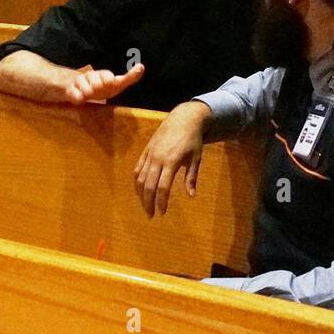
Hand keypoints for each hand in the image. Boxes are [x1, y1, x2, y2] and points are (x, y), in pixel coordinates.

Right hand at [64, 62, 145, 105]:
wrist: (82, 91)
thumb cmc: (104, 88)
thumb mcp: (118, 84)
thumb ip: (130, 77)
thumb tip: (141, 66)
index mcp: (103, 74)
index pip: (107, 76)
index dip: (108, 80)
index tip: (110, 82)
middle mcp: (91, 76)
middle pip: (96, 84)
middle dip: (98, 88)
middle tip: (98, 90)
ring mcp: (80, 82)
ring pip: (86, 90)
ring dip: (89, 94)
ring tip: (89, 94)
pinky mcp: (71, 90)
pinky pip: (76, 96)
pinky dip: (79, 98)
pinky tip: (81, 99)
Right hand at [134, 100, 209, 218]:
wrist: (183, 119)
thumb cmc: (192, 140)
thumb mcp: (196, 158)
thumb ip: (191, 177)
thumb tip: (191, 196)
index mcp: (171, 161)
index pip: (163, 187)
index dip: (161, 202)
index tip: (162, 213)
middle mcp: (157, 159)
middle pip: (148, 185)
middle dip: (148, 202)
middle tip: (150, 215)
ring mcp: (150, 154)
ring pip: (140, 178)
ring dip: (141, 194)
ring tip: (145, 206)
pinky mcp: (146, 151)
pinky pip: (137, 169)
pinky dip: (137, 182)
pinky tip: (140, 191)